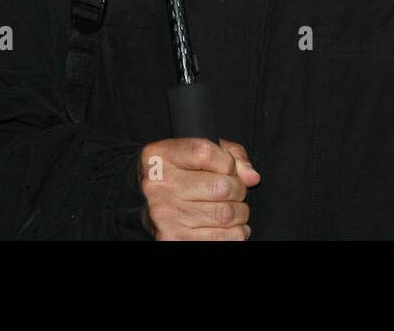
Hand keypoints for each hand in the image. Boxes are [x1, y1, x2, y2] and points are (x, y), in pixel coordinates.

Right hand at [137, 137, 260, 240]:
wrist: (142, 204)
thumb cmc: (178, 175)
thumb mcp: (196, 153)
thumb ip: (230, 154)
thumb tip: (252, 178)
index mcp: (160, 156)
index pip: (206, 152)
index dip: (227, 162)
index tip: (227, 169)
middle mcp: (158, 186)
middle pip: (222, 186)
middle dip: (238, 190)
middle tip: (234, 192)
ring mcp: (165, 215)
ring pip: (226, 214)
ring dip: (239, 213)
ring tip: (232, 209)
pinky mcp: (173, 240)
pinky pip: (223, 238)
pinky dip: (236, 233)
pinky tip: (230, 227)